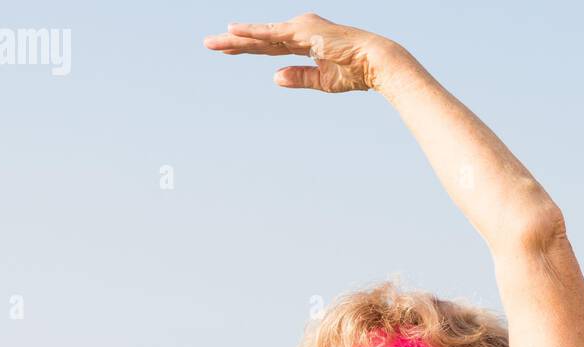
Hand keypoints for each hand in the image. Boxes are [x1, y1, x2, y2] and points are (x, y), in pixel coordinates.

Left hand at [203, 12, 396, 92]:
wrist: (374, 63)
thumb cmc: (356, 72)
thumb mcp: (322, 80)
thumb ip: (298, 77)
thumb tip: (273, 77)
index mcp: (304, 42)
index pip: (270, 46)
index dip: (248, 49)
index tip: (229, 51)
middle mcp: (299, 30)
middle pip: (260, 39)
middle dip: (235, 43)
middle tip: (209, 45)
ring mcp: (299, 28)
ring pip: (261, 36)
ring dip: (235, 40)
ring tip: (212, 44)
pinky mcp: (302, 31)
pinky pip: (271, 34)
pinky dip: (251, 33)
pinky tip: (232, 31)